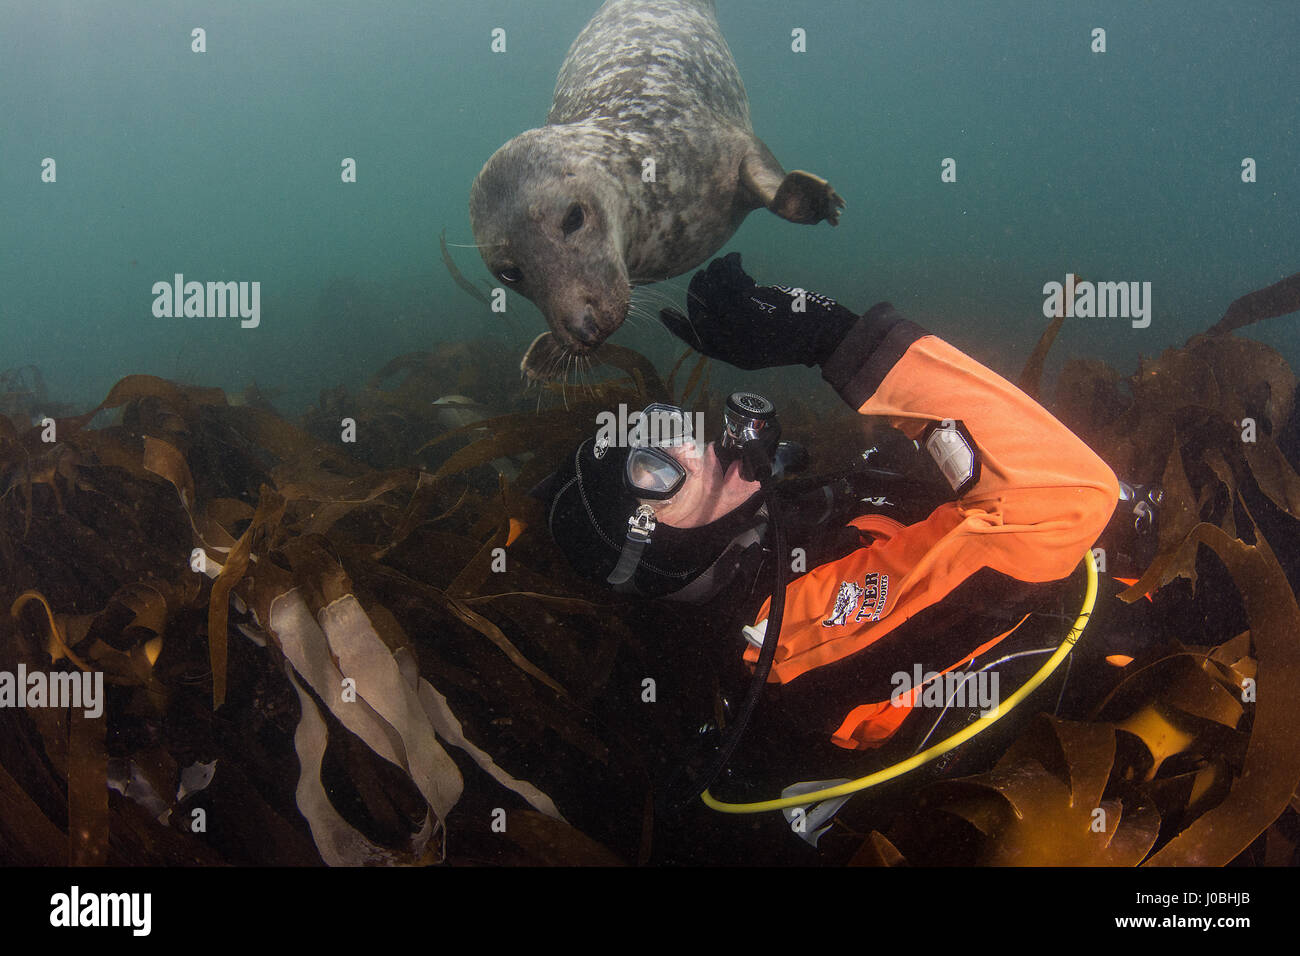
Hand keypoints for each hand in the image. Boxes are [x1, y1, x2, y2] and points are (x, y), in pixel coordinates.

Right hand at [658, 253, 858, 369]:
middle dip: (699, 289)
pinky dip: (729, 263)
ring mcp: (741, 325)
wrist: (826, 336)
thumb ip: (739, 335)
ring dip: (715, 271)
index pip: (698, 343)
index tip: (666, 313)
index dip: (680, 328)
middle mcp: (733, 344)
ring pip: (712, 292)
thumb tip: (717, 310)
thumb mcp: (764, 347)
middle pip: (700, 313)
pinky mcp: (751, 305)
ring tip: (726, 262)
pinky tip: (736, 258)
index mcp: (735, 357)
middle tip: (706, 273)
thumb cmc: (800, 337)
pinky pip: (728, 278)